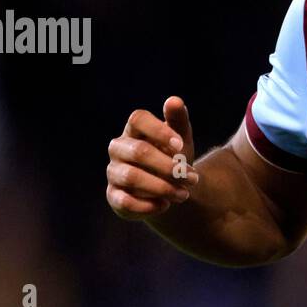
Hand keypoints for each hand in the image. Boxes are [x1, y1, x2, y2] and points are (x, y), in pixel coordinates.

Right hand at [106, 96, 198, 219]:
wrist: (170, 186)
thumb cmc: (174, 156)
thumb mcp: (181, 139)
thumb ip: (178, 120)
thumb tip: (175, 100)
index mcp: (134, 130)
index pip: (138, 119)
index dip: (159, 130)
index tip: (181, 146)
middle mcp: (119, 148)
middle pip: (139, 152)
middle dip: (169, 167)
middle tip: (193, 178)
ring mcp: (114, 172)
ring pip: (131, 177)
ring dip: (162, 187)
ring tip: (185, 194)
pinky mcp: (114, 196)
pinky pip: (125, 202)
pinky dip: (148, 205)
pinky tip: (166, 205)